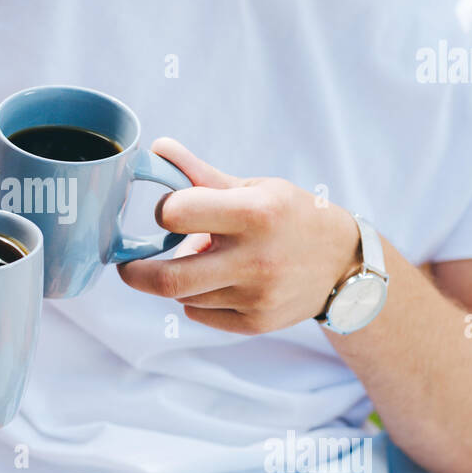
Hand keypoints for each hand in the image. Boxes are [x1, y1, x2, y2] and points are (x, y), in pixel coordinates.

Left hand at [117, 137, 360, 333]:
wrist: (343, 263)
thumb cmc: (292, 216)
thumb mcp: (255, 187)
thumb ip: (201, 175)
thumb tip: (158, 149)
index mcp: (254, 213)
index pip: (177, 215)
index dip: (164, 211)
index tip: (167, 212)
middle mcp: (255, 259)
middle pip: (168, 279)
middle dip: (135, 272)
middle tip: (127, 265)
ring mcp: (256, 296)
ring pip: (184, 296)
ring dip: (180, 279)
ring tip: (207, 260)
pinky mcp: (256, 323)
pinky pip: (200, 314)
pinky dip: (197, 299)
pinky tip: (221, 282)